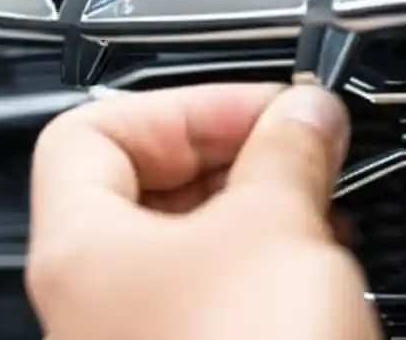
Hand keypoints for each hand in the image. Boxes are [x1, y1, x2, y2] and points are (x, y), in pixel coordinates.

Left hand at [25, 83, 378, 339]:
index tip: (259, 106)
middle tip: (301, 142)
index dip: (179, 104)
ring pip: (192, 245)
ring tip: (323, 198)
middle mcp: (100, 301)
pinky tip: (324, 263)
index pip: (91, 130)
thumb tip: (304, 111)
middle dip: (231, 154)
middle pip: (145, 187)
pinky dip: (270, 266)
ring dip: (259, 209)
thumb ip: (287, 150)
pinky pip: (224, 297)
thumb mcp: (274, 227)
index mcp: (81, 249)